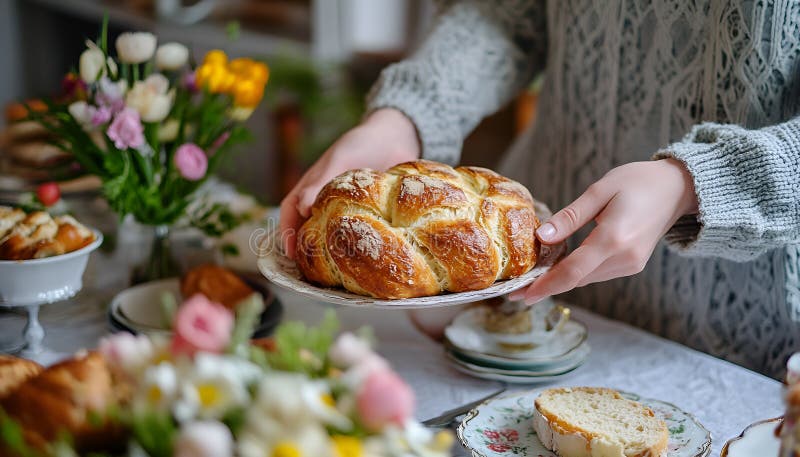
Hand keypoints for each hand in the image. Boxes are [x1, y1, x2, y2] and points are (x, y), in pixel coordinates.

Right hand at [279, 108, 419, 257]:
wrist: (397, 134)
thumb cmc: (361, 142)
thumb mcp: (339, 159)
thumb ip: (320, 182)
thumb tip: (303, 209)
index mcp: (313, 186)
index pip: (291, 212)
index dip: (288, 233)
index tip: (291, 254)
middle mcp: (328, 200)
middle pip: (312, 228)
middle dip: (310, 248)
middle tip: (314, 271)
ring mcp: (350, 208)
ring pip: (336, 233)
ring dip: (336, 250)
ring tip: (340, 271)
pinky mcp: (372, 213)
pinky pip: (363, 232)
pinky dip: (362, 245)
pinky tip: (369, 258)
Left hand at [508, 159, 698, 304]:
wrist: (678, 187)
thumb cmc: (639, 181)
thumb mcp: (600, 190)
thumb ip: (570, 217)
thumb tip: (541, 238)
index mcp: (614, 239)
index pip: (572, 272)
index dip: (545, 286)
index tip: (521, 295)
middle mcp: (624, 258)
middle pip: (577, 279)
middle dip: (547, 286)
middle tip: (515, 291)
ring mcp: (630, 264)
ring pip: (586, 278)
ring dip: (560, 280)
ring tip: (531, 280)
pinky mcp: (632, 264)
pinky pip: (597, 273)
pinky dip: (576, 272)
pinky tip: (557, 268)